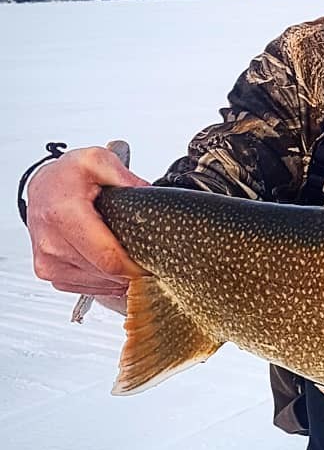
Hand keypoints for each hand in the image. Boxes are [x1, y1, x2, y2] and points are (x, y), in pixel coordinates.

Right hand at [27, 145, 148, 299]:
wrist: (42, 188)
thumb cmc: (67, 177)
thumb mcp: (98, 161)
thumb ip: (125, 177)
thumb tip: (147, 194)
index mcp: (63, 215)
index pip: (109, 258)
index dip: (137, 267)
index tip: (154, 263)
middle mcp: (51, 242)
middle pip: (107, 273)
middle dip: (132, 270)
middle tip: (147, 258)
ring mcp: (48, 261)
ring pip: (99, 284)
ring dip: (119, 277)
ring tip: (127, 257)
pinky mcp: (49, 273)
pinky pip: (86, 288)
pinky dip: (104, 281)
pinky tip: (110, 265)